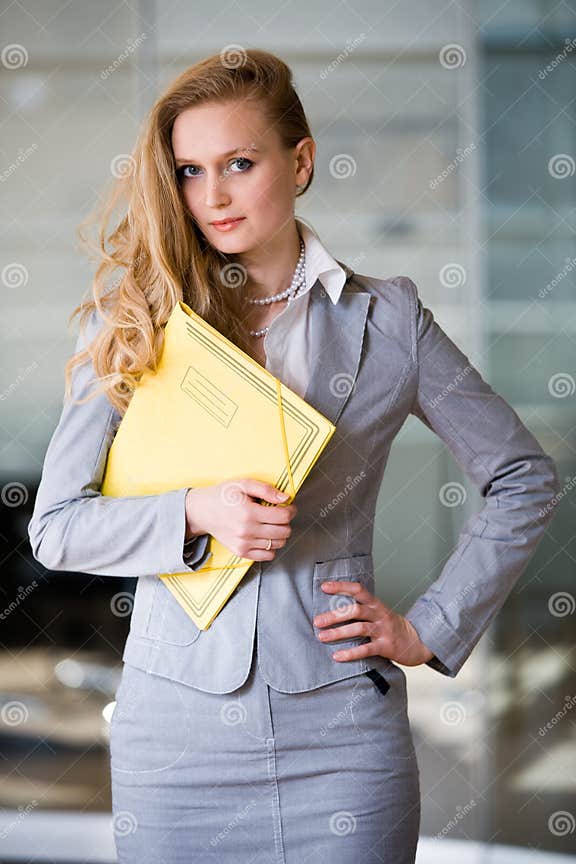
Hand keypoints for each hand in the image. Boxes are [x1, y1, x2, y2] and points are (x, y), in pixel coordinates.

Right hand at [185, 478, 296, 560]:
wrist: (202, 511)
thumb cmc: (223, 496)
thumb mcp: (243, 484)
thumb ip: (266, 490)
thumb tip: (285, 499)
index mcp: (249, 513)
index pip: (283, 517)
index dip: (290, 510)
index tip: (288, 507)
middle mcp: (247, 531)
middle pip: (283, 532)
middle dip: (286, 522)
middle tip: (279, 515)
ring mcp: (243, 544)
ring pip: (278, 544)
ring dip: (280, 534)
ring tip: (270, 524)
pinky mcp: (241, 552)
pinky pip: (267, 556)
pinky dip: (271, 547)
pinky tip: (265, 536)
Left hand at [313, 580, 434, 666]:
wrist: (417, 641)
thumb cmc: (391, 626)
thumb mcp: (378, 613)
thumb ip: (360, 610)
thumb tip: (331, 609)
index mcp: (376, 604)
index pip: (358, 590)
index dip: (341, 587)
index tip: (324, 587)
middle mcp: (379, 614)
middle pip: (356, 610)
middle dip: (335, 615)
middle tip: (317, 621)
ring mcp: (383, 630)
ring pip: (359, 628)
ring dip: (338, 633)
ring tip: (322, 637)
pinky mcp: (386, 646)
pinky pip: (366, 649)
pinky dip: (351, 653)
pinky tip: (337, 656)